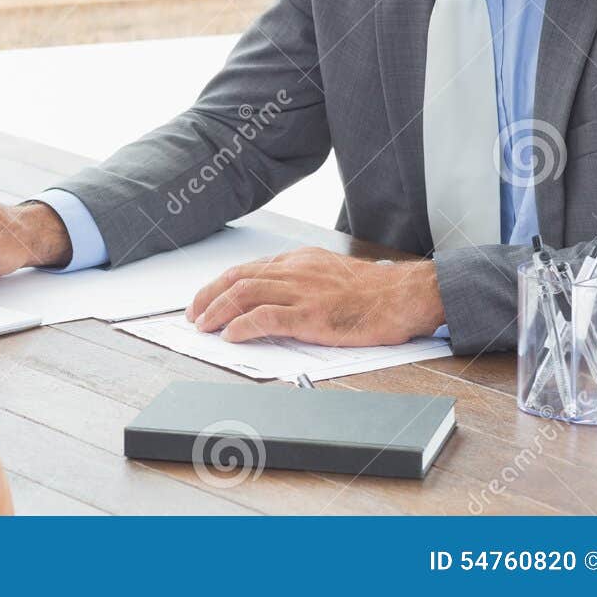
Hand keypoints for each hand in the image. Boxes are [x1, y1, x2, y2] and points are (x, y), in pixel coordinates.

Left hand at [186, 248, 444, 345]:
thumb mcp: (329, 273)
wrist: (402, 296)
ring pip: (245, 293)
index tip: (205, 299)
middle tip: (194, 315)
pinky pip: (266, 317)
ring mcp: (302, 292)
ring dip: (217, 311)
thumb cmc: (372, 291)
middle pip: (238, 278)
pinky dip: (243, 326)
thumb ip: (301, 280)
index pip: (248, 269)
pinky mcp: (311, 315)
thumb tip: (273, 298)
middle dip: (209, 296)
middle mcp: (295, 271)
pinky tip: (232, 335)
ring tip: (204, 326)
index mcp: (299, 260)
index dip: (220, 284)